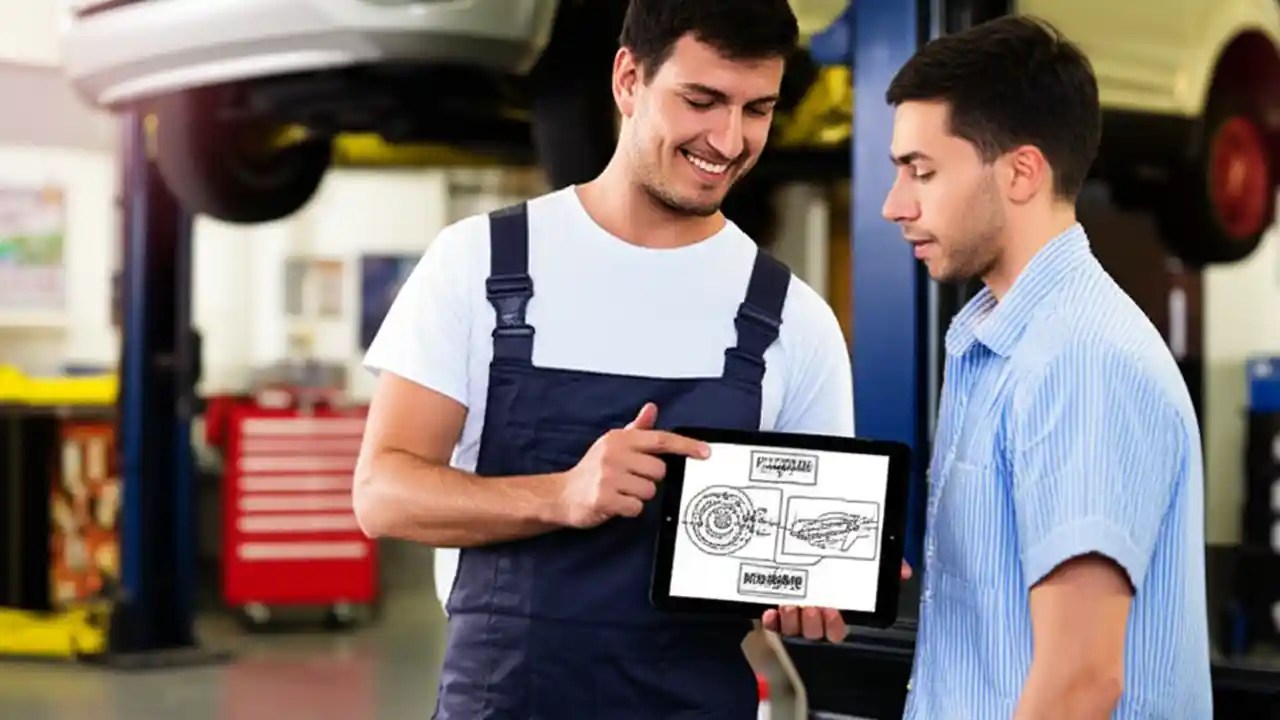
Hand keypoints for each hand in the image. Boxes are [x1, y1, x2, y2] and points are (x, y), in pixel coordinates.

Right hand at [555, 402, 709, 528]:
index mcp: (619, 439)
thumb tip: (651, 409)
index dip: (686, 445)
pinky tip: (616, 503)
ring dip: (639, 496)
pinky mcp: (604, 498)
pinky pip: (636, 507)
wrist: (562, 494)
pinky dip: (629, 510)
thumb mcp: (612, 444)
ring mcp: (608, 476)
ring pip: (649, 491)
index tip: (705, 452)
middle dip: (650, 480)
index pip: (660, 438)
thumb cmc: (592, 470)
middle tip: (630, 480)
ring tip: (621, 492)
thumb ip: (636, 429)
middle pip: (659, 470)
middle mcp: (614, 454)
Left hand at [760, 562, 913, 641]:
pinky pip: (772, 624)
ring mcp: (792, 615)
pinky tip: (771, 610)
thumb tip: (902, 570)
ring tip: (790, 605)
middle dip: (812, 623)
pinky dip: (771, 620)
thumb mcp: (859, 563)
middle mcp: (813, 615)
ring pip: (792, 630)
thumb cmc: (831, 561)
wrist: (792, 547)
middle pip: (814, 632)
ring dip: (791, 621)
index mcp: (834, 609)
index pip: (837, 630)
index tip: (833, 610)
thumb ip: (880, 568)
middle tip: (811, 607)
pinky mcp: (774, 610)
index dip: (834, 625)